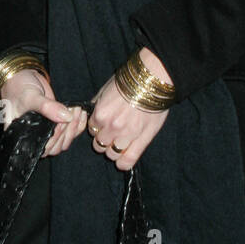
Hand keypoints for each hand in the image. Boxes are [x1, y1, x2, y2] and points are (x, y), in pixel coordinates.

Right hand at [0, 68, 87, 153]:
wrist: (22, 76)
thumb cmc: (18, 87)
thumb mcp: (30, 96)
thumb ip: (46, 107)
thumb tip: (66, 117)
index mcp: (23, 136)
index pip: (41, 148)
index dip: (53, 138)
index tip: (60, 122)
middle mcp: (35, 137)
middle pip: (56, 147)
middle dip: (66, 131)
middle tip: (72, 112)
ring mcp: (47, 131)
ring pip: (64, 142)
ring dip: (74, 128)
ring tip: (76, 109)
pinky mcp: (57, 124)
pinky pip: (70, 132)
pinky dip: (79, 125)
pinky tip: (81, 112)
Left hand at [87, 47, 170, 170]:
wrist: (152, 80)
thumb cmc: (130, 82)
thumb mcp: (106, 89)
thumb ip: (97, 104)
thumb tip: (92, 113)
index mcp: (101, 114)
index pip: (91, 130)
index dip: (97, 128)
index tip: (104, 125)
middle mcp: (111, 127)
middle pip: (99, 145)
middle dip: (104, 140)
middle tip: (113, 133)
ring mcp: (127, 135)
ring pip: (111, 154)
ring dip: (113, 150)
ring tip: (121, 142)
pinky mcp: (142, 140)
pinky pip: (128, 160)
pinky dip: (123, 163)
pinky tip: (123, 160)